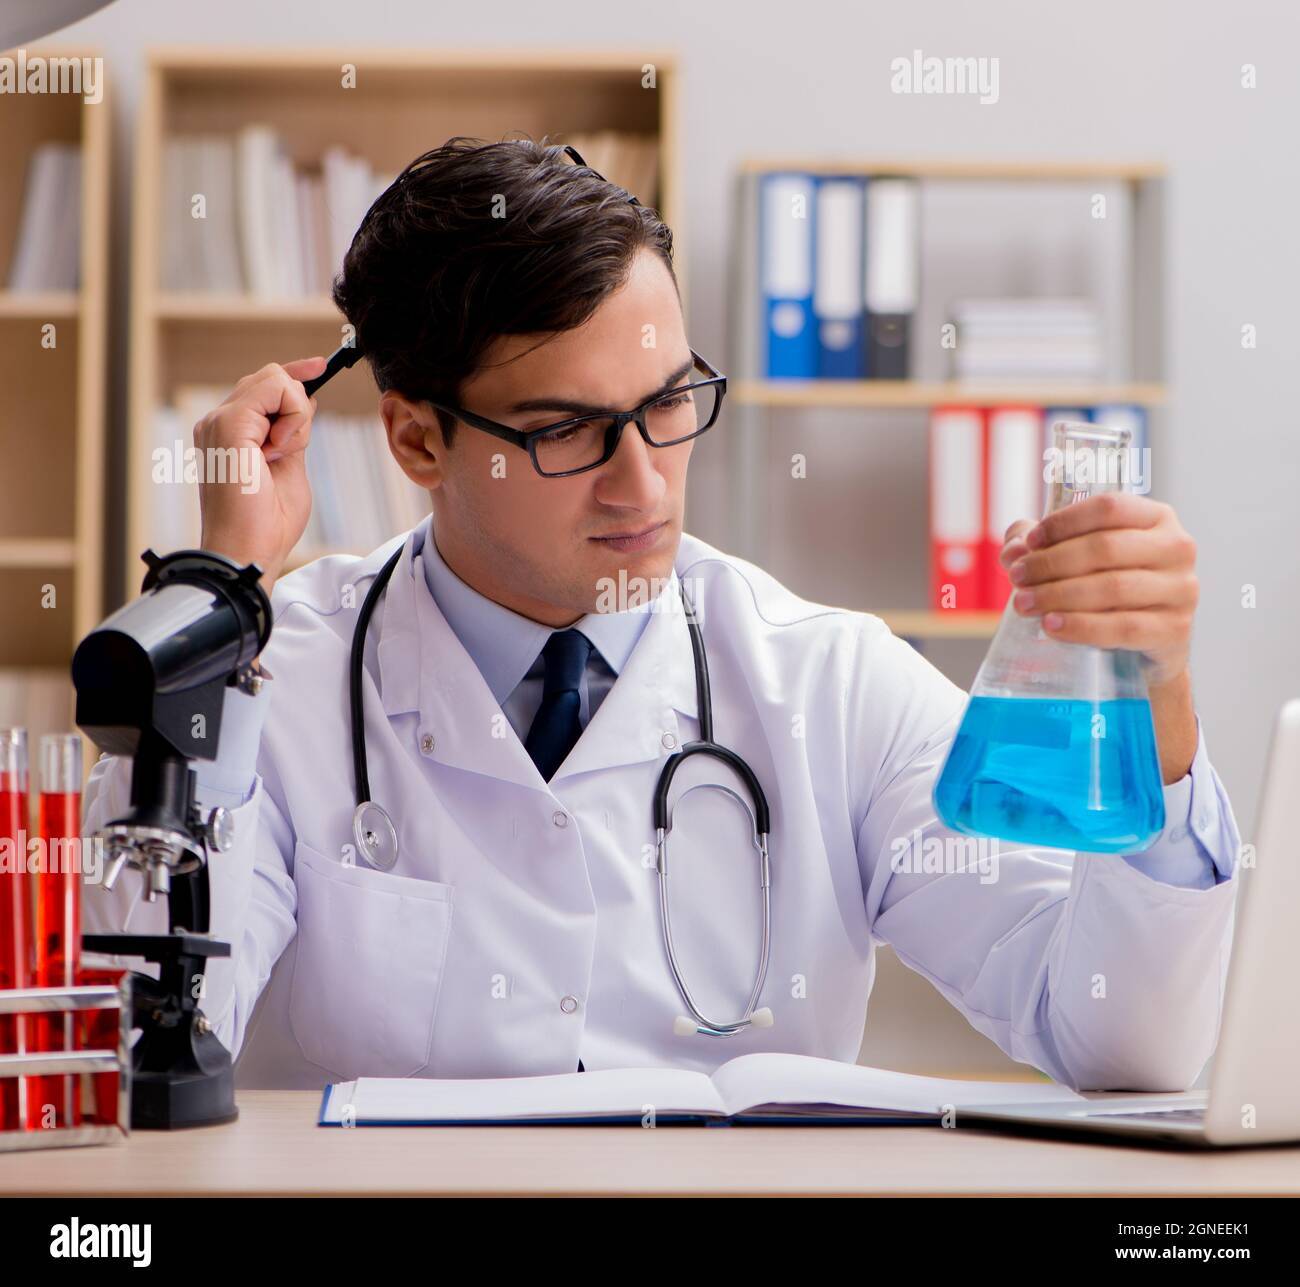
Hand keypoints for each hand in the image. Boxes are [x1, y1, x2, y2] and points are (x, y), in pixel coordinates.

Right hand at [194, 356, 326, 594]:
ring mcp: (219, 421)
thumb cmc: (267, 523)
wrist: (249, 550)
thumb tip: (305, 400)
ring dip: (295, 416)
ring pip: (274, 379)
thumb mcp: (291, 468)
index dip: (294, 373)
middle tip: (290, 450)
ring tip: (280, 455)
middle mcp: (218, 421)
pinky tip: (278, 450)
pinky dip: (291, 420)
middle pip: (270, 378)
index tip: (321, 366)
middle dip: (297, 406)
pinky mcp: (228, 424)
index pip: (263, 385)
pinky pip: (274, 389)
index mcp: (231, 432)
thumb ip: (294, 434)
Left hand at [999, 493, 1197, 689]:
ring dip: (1059, 595)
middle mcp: (1176, 548)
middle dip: (1052, 563)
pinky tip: (1051, 625)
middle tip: (1017, 578)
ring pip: (1113, 588)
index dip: (1064, 522)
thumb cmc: (1108, 588)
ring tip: (1024, 603)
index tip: (1030, 541)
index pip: (1109, 507)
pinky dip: (1081, 626)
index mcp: (1156, 517)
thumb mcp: (1079, 559)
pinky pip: (1123, 627)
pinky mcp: (1175, 629)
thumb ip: (1041, 546)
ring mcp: (1181, 590)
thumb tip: (1012, 551)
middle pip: (1106, 548)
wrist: (1146, 644)